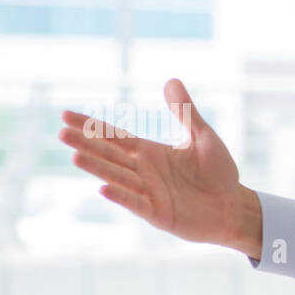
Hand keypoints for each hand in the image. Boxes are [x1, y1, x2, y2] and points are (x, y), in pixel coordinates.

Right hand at [58, 79, 261, 258]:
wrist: (233, 207)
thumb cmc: (218, 173)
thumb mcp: (203, 137)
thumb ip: (185, 112)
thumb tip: (172, 80)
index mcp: (150, 151)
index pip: (114, 136)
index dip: (91, 126)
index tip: (65, 115)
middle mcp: (144, 171)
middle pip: (110, 155)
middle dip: (86, 144)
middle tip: (60, 133)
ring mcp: (149, 192)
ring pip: (118, 177)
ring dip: (97, 168)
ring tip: (75, 156)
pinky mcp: (158, 214)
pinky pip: (136, 203)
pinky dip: (121, 197)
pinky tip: (103, 188)